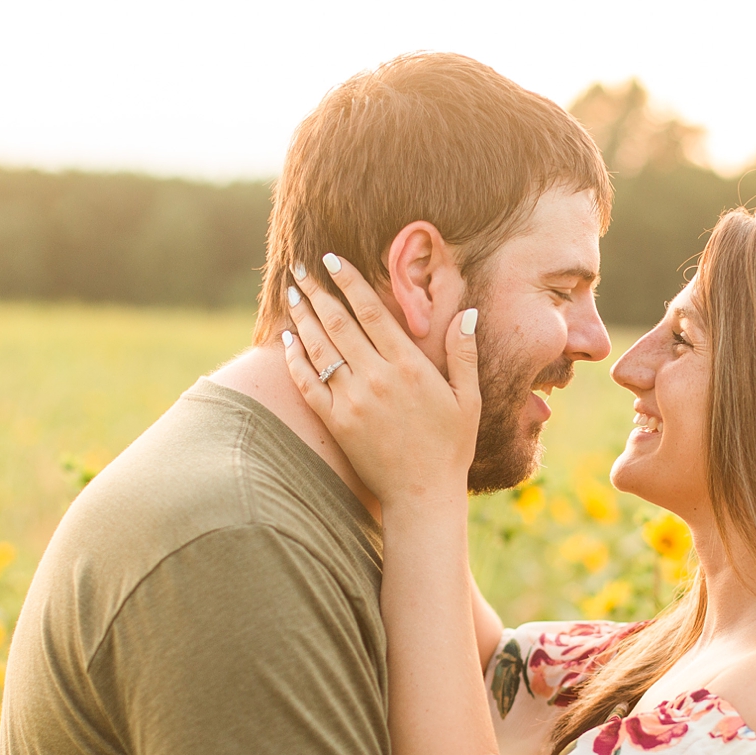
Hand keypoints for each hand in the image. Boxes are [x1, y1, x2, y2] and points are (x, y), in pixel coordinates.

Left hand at [281, 253, 480, 505]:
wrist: (422, 494)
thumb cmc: (451, 446)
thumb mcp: (469, 399)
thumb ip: (464, 354)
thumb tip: (466, 313)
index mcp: (410, 366)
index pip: (371, 312)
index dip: (349, 282)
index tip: (332, 260)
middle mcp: (377, 377)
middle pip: (339, 323)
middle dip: (317, 291)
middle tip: (300, 268)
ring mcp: (353, 400)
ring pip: (320, 348)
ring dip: (302, 317)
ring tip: (292, 294)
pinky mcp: (336, 421)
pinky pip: (307, 383)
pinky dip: (294, 358)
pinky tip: (286, 339)